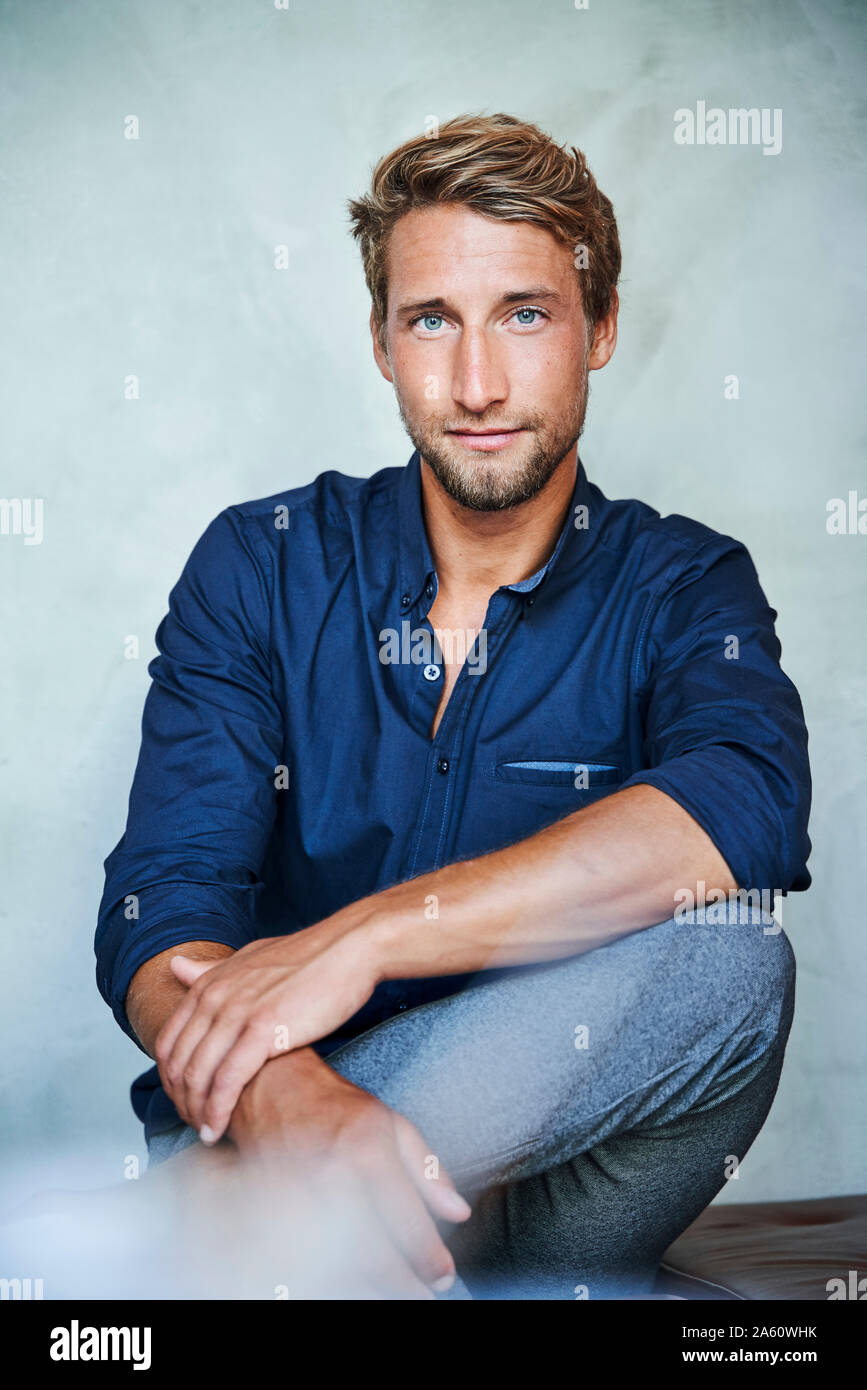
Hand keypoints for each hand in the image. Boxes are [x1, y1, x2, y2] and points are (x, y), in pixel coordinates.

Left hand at [155, 912, 378, 1140]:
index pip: (169, 1041)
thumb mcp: (250, 958)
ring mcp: (238, 1012)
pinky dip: (218, 1110)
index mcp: (210, 983)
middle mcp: (216, 997)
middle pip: (179, 1063)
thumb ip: (212, 970)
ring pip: (199, 1075)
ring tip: (205, 1135)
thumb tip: (176, 966)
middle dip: (182, 1102)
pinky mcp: (264, 1030)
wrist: (349, 948)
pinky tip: (218, 1129)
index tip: (184, 1101)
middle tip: (193, 1125)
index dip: (170, 1080)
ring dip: (197, 1112)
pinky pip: (228, 1080)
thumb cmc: (308, 957)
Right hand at [227, 1047, 471, 1298]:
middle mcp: (332, 1177)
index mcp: (368, 1152)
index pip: (406, 1222)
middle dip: (402, 1283)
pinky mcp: (271, 1211)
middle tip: (420, 1292)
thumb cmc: (336, 1106)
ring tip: (390, 1288)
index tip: (442, 1276)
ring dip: (369, 1285)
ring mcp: (297, 1197)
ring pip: (340, 1264)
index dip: (429, 1259)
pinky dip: (334, 1275)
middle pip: (373, 1254)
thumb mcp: (393, 1125)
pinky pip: (307, 1258)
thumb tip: (459, 1212)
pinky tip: (353, 1279)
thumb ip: (428, 1171)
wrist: (270, 1088)